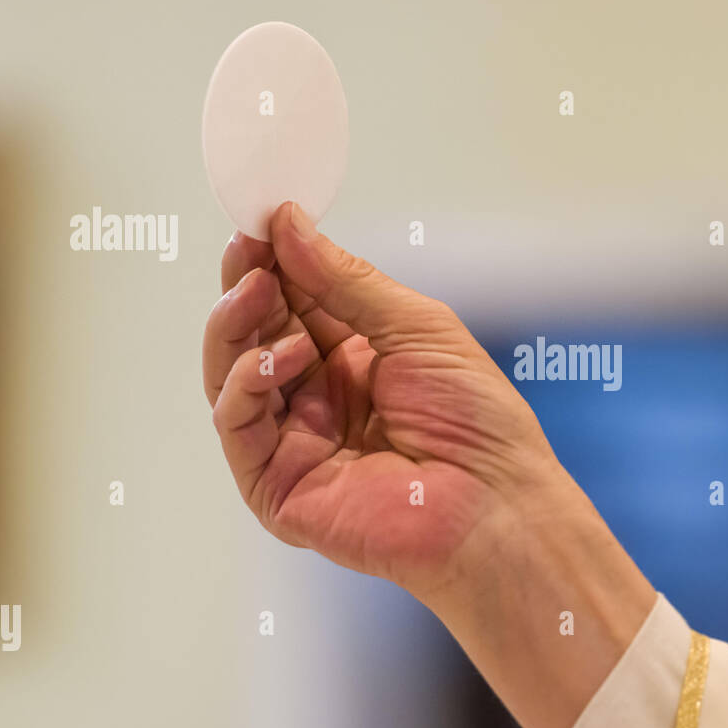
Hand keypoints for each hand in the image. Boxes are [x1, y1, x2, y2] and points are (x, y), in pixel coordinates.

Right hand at [203, 202, 555, 600]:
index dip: (274, 263)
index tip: (261, 222)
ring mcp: (294, 442)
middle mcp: (319, 399)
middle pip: (255, 335)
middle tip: (247, 250)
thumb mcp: (417, 328)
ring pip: (232, 376)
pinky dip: (247, 383)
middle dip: (246, 288)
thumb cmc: (478, 424)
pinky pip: (236, 425)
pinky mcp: (276, 485)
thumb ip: (347, 281)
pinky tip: (282, 357)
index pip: (294, 303)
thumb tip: (290, 226)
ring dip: (237, 327)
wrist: (495, 505)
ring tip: (257, 291)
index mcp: (355, 361)